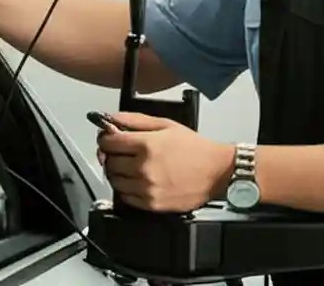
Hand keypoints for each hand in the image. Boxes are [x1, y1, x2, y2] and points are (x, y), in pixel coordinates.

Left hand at [97, 112, 234, 212]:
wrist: (217, 172)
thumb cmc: (195, 148)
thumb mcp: (167, 126)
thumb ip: (136, 121)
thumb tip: (111, 119)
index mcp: (147, 145)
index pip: (108, 142)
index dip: (106, 139)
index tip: (110, 139)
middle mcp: (143, 168)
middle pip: (109, 162)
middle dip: (112, 156)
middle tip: (124, 153)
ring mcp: (146, 188)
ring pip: (114, 181)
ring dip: (119, 173)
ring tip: (133, 167)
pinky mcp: (150, 204)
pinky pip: (125, 197)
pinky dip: (128, 189)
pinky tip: (140, 180)